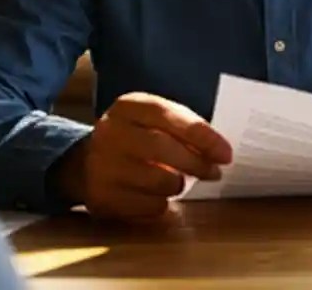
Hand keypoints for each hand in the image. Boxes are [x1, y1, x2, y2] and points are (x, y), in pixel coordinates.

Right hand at [54, 92, 231, 221]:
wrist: (86, 164)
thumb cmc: (135, 138)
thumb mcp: (152, 121)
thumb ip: (182, 129)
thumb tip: (218, 152)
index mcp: (127, 106)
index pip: (167, 115)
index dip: (201, 135)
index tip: (225, 153)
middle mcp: (110, 132)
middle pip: (161, 147)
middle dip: (196, 162)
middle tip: (215, 172)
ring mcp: (102, 166)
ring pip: (158, 181)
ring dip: (179, 185)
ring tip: (180, 182)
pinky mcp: (102, 198)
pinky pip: (148, 206)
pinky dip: (162, 203)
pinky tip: (158, 196)